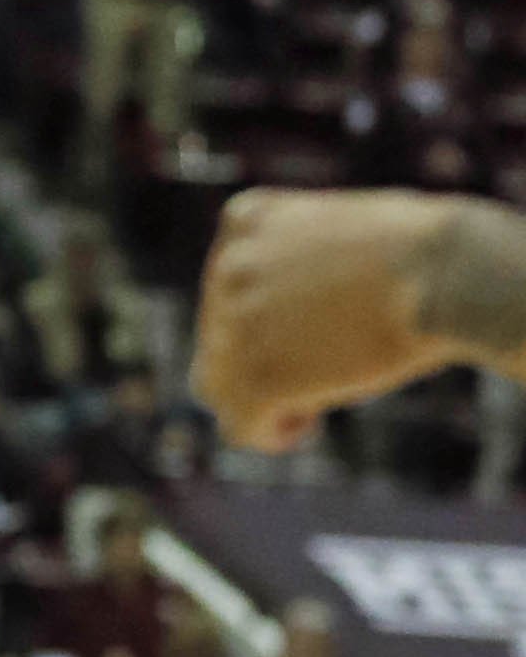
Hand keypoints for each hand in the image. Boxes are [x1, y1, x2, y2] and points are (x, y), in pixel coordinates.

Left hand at [192, 188, 449, 447]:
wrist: (440, 269)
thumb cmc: (419, 252)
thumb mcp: (343, 237)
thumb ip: (302, 266)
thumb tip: (293, 325)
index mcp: (245, 220)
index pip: (225, 291)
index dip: (268, 323)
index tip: (320, 331)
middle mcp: (228, 264)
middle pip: (217, 341)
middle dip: (265, 362)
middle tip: (324, 367)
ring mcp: (237, 320)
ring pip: (217, 388)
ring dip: (261, 402)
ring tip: (312, 401)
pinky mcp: (259, 375)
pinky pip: (240, 426)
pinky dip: (271, 435)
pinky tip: (311, 422)